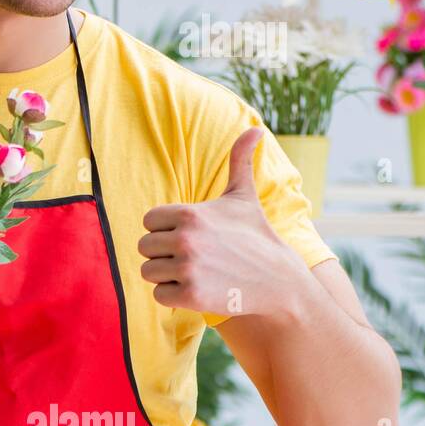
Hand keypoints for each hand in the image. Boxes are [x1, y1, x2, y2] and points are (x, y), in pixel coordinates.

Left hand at [137, 127, 302, 318]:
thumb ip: (240, 161)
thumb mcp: (244, 197)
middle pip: (145, 246)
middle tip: (196, 257)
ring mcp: (187, 268)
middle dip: (165, 253)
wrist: (280, 282)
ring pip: (148, 271)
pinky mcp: (190, 295)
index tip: (190, 235)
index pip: (148, 221)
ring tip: (198, 272)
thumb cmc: (256, 237)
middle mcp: (185, 239)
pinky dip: (174, 296)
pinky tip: (200, 289)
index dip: (165, 230)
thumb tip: (255, 129)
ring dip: (168, 275)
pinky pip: (158, 295)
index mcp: (189, 213)